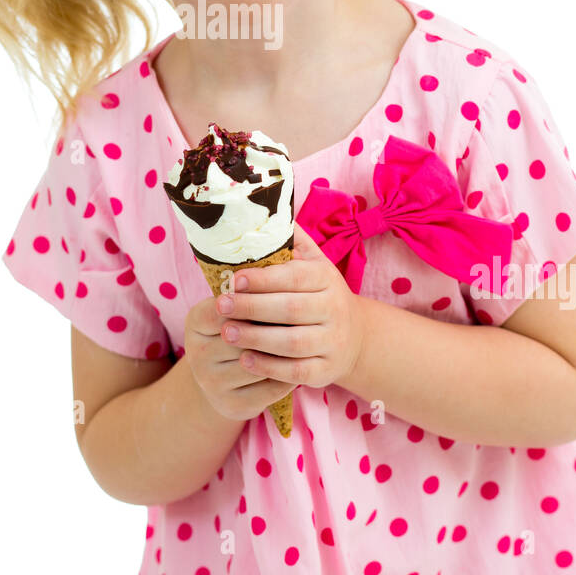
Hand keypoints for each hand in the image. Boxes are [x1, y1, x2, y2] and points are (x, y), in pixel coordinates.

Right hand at [183, 289, 298, 425]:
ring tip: (307, 336)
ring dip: (283, 350)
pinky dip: (286, 374)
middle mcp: (196, 353)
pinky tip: (300, 361)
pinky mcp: (232, 404)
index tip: (283, 290)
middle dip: (272, 324)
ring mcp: (211, 382)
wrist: (223, 378)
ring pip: (256, 362)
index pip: (224, 306)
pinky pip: (267, 388)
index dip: (254, 300)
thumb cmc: (239, 328)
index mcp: (195, 320)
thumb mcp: (235, 304)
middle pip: (241, 335)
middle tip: (305, 312)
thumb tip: (288, 255)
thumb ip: (252, 284)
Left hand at [214, 220, 365, 391]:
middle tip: (221, 306)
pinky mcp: (326, 370)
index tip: (235, 279)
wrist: (354, 336)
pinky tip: (245, 359)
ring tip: (227, 333)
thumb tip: (258, 203)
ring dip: (256, 338)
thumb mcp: (312, 263)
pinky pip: (297, 371)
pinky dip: (270, 367)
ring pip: (292, 343)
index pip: (294, 276)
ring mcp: (333, 341)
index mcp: (326, 278)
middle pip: (290, 310)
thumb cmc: (318, 294)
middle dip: (252, 308)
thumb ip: (289, 238)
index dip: (264, 279)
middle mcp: (334, 309)